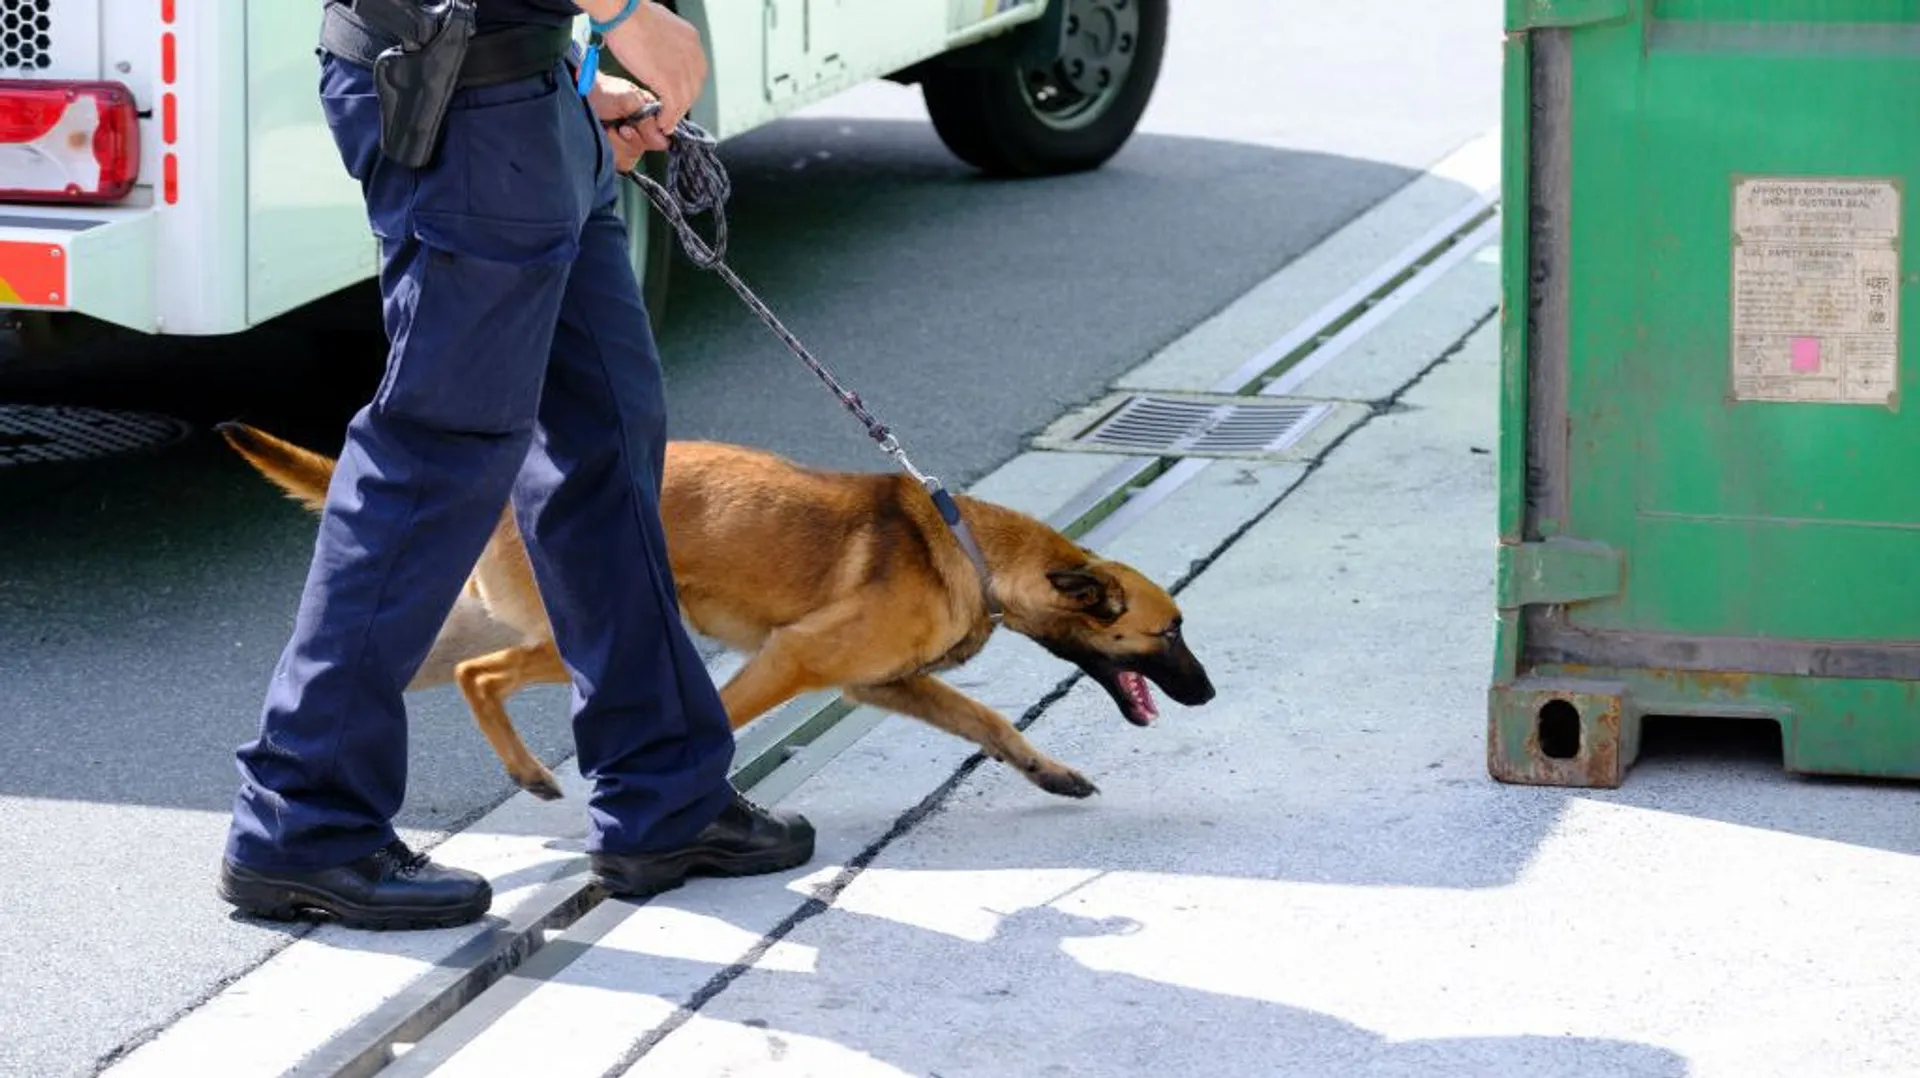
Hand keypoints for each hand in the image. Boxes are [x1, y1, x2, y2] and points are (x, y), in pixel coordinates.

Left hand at [589, 74, 659, 168]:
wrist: (578, 95)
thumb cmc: (603, 91)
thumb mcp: (630, 100)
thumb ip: (648, 120)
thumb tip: (664, 141)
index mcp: (650, 116)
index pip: (663, 137)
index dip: (653, 136)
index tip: (638, 128)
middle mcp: (641, 131)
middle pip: (648, 148)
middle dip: (633, 139)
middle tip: (621, 127)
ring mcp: (626, 144)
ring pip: (633, 157)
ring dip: (618, 143)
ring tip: (608, 129)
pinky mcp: (614, 155)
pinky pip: (621, 162)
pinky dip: (611, 150)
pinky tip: (604, 137)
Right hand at [594, 1, 706, 144]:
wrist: (623, 12)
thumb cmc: (631, 14)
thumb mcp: (659, 26)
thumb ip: (665, 41)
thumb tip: (659, 50)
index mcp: (691, 40)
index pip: (697, 71)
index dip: (687, 86)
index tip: (678, 95)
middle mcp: (693, 54)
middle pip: (694, 88)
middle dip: (683, 102)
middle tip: (672, 112)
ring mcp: (683, 69)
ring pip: (685, 100)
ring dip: (675, 115)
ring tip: (666, 123)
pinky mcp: (669, 81)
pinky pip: (673, 107)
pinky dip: (668, 118)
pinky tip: (662, 122)